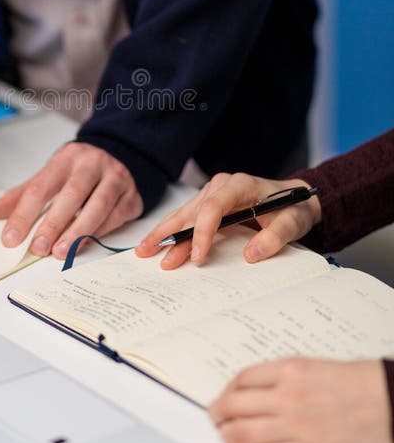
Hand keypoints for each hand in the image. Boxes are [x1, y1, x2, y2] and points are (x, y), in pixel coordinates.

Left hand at [0, 142, 142, 258]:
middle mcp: (92, 165)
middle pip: (72, 194)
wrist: (124, 154)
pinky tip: (85, 244)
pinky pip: (115, 216)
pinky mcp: (132, 196)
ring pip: (98, 205)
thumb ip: (22, 194)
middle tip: (38, 248)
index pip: (40, 187)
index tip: (10, 238)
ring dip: (78, 231)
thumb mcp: (51, 174)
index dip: (23, 214)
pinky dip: (100, 232)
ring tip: (60, 252)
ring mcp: (115, 179)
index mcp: (66, 159)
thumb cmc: (81, 169)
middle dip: (53, 223)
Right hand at [136, 172, 321, 268]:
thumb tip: (251, 255)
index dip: (202, 232)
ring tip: (145, 250)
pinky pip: (188, 217)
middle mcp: (222, 185)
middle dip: (170, 233)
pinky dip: (173, 231)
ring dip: (165, 233)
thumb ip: (275, 238)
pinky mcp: (210, 202)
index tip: (198, 258)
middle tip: (150, 252)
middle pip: (192, 211)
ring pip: (184, 214)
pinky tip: (158, 242)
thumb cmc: (294, 209)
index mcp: (240, 185)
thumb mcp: (292, 224)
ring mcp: (213, 192)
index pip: (214, 208)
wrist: (297, 199)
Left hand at [208, 358, 392, 442]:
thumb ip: (283, 376)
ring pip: (243, 432)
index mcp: (290, 370)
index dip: (227, 389)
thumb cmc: (359, 383)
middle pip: (234, 404)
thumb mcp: (314, 366)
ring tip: (223, 435)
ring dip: (226, 434)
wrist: (391, 403)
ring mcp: (297, 426)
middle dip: (218, 412)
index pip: (241, 379)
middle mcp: (288, 396)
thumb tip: (253, 390)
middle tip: (214, 416)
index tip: (224, 396)